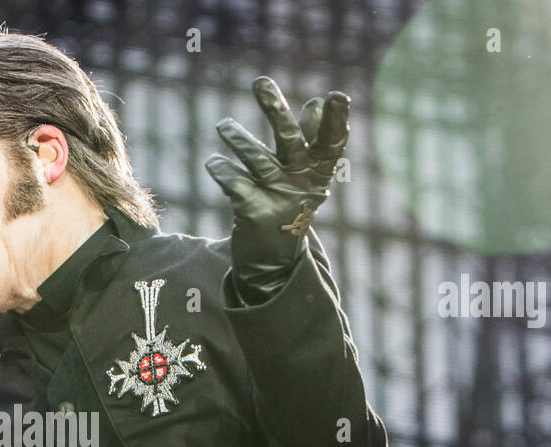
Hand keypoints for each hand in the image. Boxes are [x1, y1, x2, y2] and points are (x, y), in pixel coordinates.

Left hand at [205, 76, 349, 298]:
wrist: (272, 262)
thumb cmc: (289, 206)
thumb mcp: (305, 175)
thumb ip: (310, 138)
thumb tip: (316, 100)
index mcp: (319, 171)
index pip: (331, 142)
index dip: (336, 120)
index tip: (336, 96)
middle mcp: (302, 183)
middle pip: (290, 141)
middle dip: (275, 109)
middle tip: (260, 81)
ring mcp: (279, 199)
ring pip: (256, 159)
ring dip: (238, 138)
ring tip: (223, 125)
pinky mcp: (254, 214)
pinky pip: (233, 183)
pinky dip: (221, 169)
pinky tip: (213, 163)